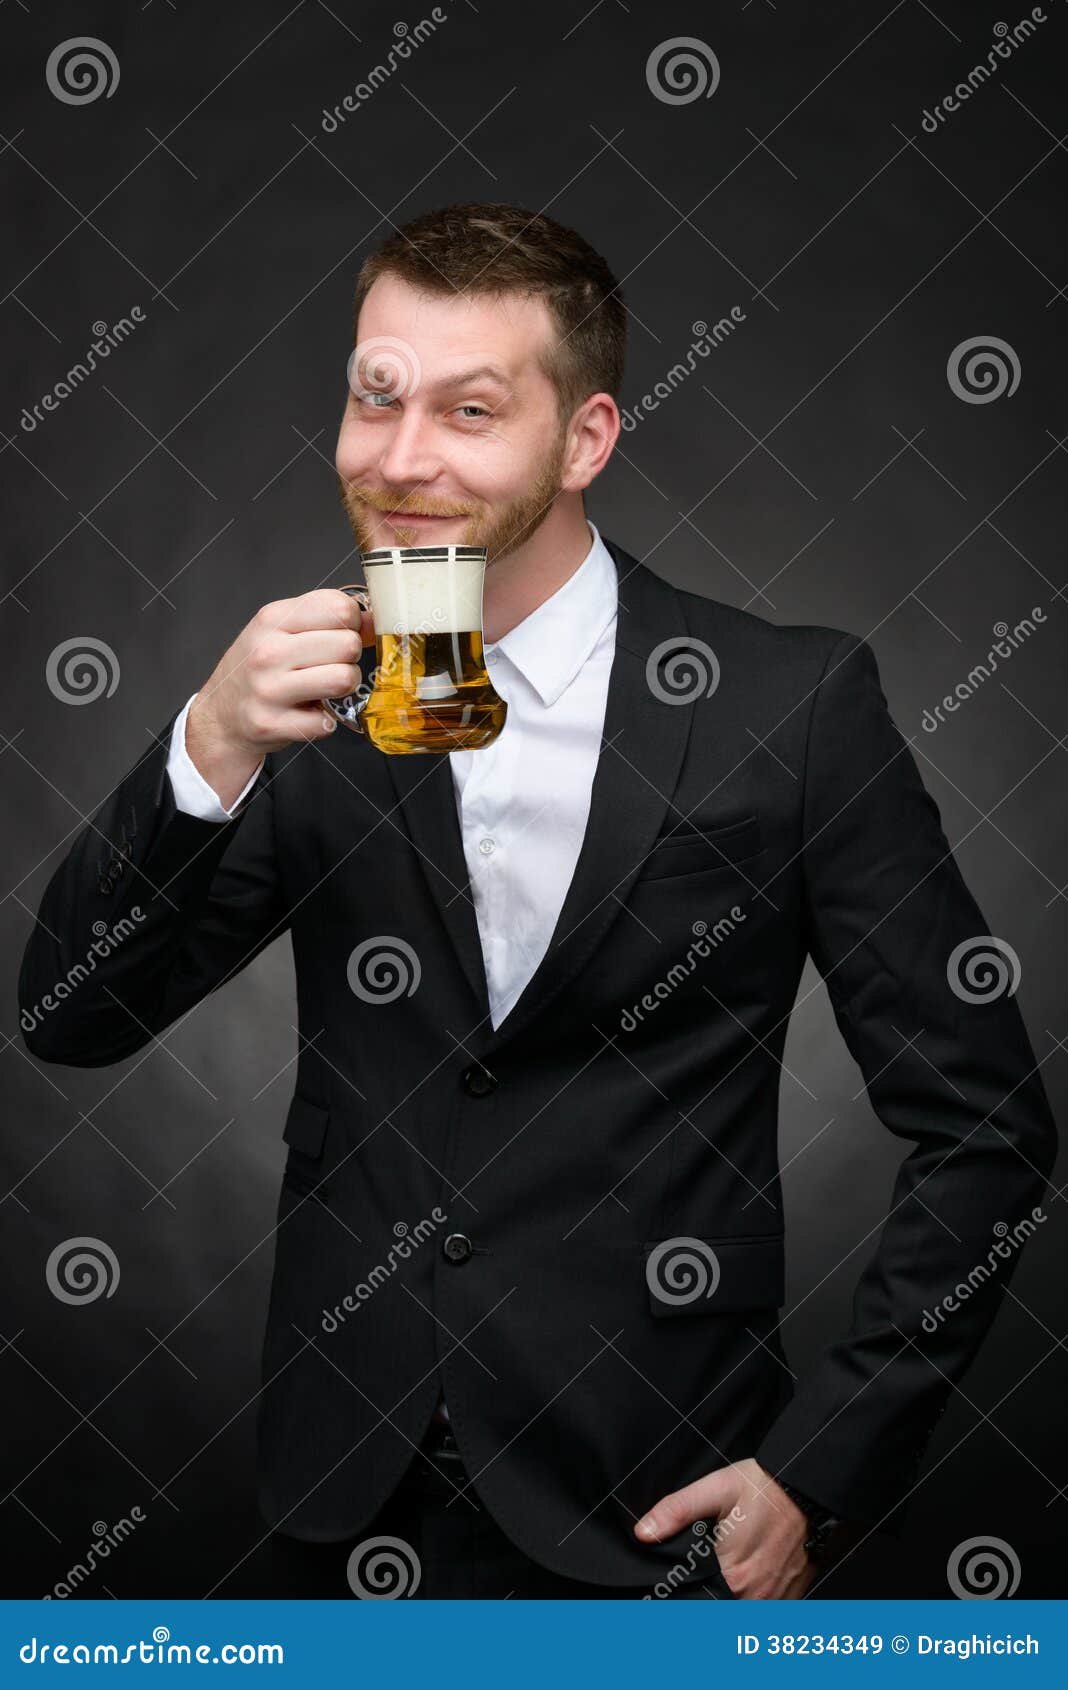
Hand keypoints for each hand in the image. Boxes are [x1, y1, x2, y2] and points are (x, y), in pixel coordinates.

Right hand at [186, 589, 373, 806]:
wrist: (221, 715)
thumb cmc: (260, 668)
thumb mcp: (284, 631)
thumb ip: (327, 619)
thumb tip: (373, 620)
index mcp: (273, 618)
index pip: (340, 607)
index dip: (351, 623)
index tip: (339, 634)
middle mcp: (268, 651)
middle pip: (348, 644)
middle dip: (348, 657)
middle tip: (329, 665)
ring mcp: (269, 689)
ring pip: (343, 679)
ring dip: (342, 687)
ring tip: (324, 688)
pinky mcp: (273, 723)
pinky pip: (327, 721)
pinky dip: (324, 721)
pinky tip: (307, 713)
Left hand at [634, 1457, 818, 1598]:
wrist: (808, 1489)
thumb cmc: (764, 1488)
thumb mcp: (715, 1488)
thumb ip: (676, 1511)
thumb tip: (643, 1532)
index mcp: (732, 1575)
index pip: (697, 1604)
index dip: (685, 1598)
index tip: (677, 1592)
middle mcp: (755, 1595)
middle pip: (719, 1610)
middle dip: (706, 1600)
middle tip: (703, 1579)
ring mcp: (776, 1600)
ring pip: (743, 1615)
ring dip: (730, 1603)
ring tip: (724, 1582)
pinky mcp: (791, 1597)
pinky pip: (766, 1612)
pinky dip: (753, 1603)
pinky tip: (747, 1585)